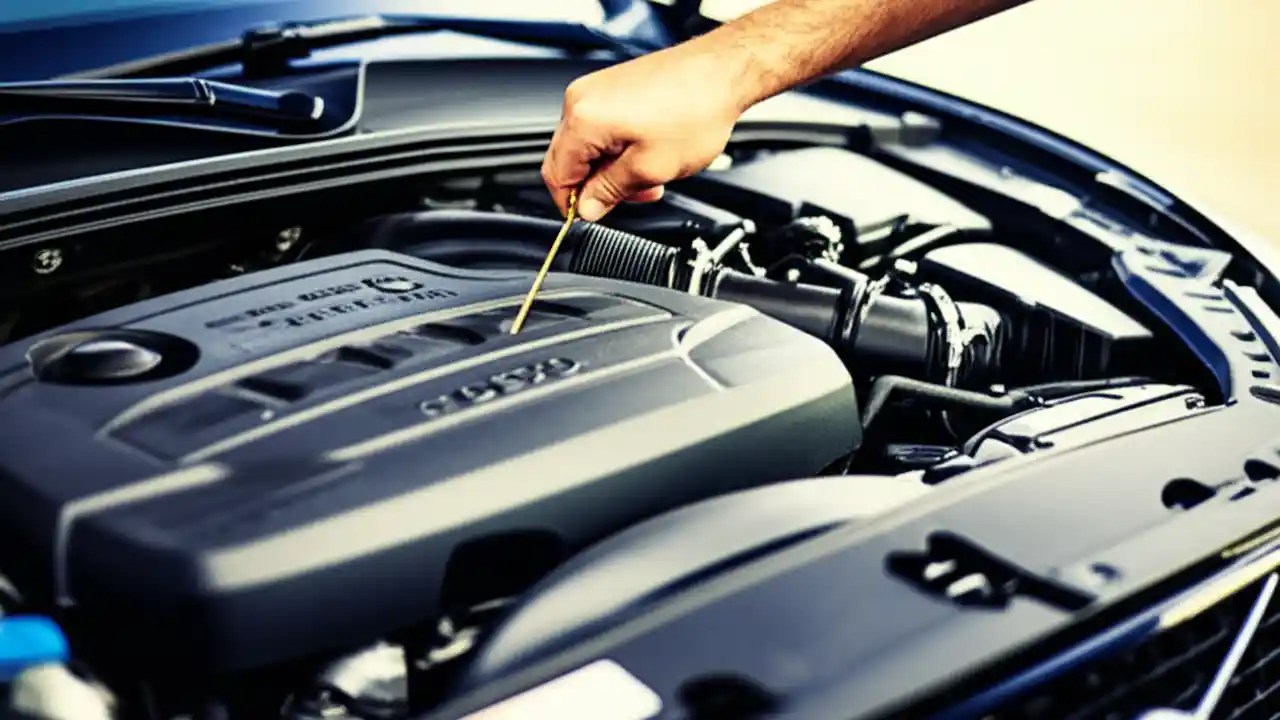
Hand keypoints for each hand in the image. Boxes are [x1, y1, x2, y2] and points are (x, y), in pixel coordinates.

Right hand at [541, 44, 747, 221]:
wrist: (721, 73)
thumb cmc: (695, 109)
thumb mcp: (650, 168)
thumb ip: (610, 192)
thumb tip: (587, 208)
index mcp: (583, 119)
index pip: (557, 175)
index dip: (573, 203)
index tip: (594, 215)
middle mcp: (582, 99)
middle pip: (569, 160)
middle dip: (599, 186)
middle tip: (633, 195)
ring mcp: (596, 90)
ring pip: (589, 147)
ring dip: (613, 169)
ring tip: (649, 176)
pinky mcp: (612, 88)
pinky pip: (602, 129)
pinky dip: (620, 148)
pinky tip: (648, 154)